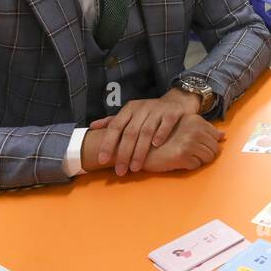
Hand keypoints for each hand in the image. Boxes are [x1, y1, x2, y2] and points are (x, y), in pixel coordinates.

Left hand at [89, 88, 218, 175]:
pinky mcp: (173, 112)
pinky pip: (166, 123)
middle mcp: (142, 109)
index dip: (108, 143)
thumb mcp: (131, 113)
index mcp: (129, 109)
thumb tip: (92, 127)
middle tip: (120, 171)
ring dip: (140, 150)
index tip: (102, 160)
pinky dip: (161, 134)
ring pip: (146, 131)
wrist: (178, 100)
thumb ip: (113, 121)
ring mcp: (158, 110)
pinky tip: (156, 146)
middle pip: (130, 133)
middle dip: (123, 153)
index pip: (115, 127)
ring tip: (135, 167)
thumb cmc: (151, 111)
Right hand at [140, 113, 223, 172]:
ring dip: (197, 160)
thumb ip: (204, 129)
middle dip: (205, 154)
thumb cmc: (164, 138)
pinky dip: (188, 166)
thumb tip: (224, 135)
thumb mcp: (184, 127)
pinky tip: (177, 161)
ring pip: (208, 158)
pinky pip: (196, 165)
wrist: (142, 146)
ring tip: (183, 156)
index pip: (216, 136)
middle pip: (214, 148)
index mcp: (194, 120)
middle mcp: (193, 129)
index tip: (198, 146)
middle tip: (190, 153)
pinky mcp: (182, 155)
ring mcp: (188, 142)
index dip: (209, 144)